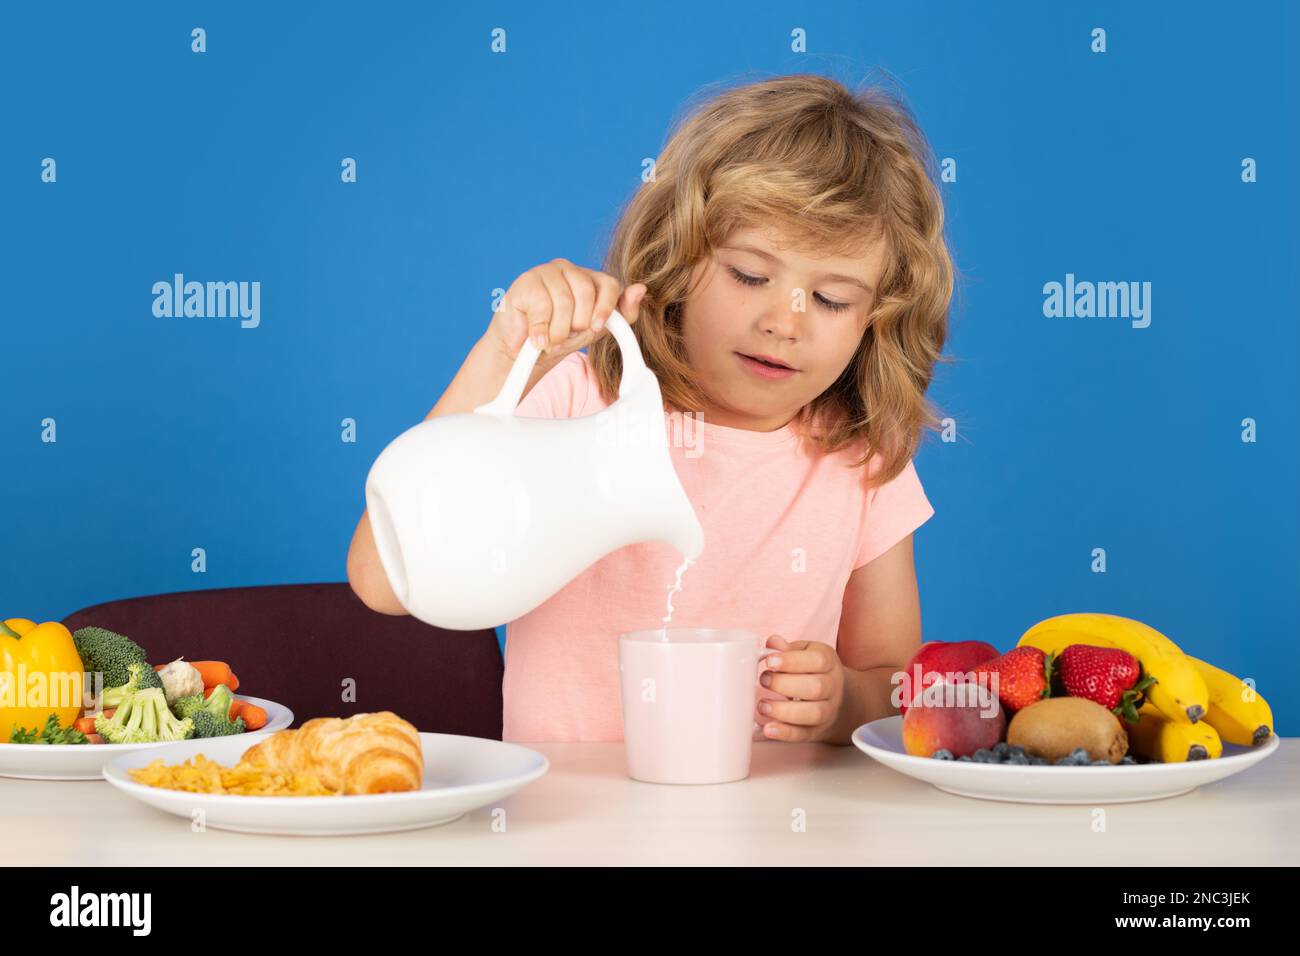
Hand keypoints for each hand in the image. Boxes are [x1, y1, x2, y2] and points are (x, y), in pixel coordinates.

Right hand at [486, 257, 646, 364]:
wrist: (525, 353)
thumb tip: (640, 288)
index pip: (609, 284)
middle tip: (565, 336)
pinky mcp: (526, 281)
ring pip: (564, 301)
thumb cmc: (561, 337)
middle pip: (586, 292)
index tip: (595, 328)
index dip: (605, 308)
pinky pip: (542, 307)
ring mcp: (547, 272)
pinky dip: (541, 331)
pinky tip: (537, 340)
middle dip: (577, 324)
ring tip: (550, 340)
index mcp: (590, 278)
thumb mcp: (596, 330)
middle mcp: (569, 269)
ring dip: (558, 331)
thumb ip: (622, 314)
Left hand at [756, 635, 845, 742]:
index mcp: (828, 662)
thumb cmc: (814, 671)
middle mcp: (832, 686)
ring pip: (813, 713)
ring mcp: (827, 710)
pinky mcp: (816, 730)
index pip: (817, 661)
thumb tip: (773, 643)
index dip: (792, 661)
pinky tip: (768, 729)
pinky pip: (803, 734)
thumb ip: (788, 649)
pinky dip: (785, 733)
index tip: (770, 661)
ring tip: (763, 705)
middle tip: (763, 680)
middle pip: (816, 688)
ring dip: (784, 711)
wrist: (840, 698)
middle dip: (785, 685)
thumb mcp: (805, 652)